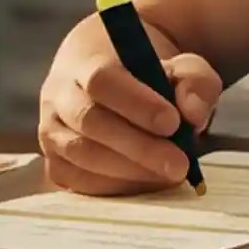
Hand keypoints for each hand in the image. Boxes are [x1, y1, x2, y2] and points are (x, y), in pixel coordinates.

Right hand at [38, 30, 221, 195]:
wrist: (112, 79)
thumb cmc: (150, 73)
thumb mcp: (183, 66)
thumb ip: (195, 82)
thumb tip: (193, 114)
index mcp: (85, 61)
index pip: (102, 80)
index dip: (136, 104)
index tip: (173, 123)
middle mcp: (59, 95)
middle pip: (89, 121)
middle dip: (138, 147)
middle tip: (179, 164)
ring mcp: (52, 131)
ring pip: (81, 155)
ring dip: (129, 171)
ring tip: (169, 174)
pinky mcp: (55, 162)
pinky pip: (77, 181)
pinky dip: (114, 187)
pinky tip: (147, 183)